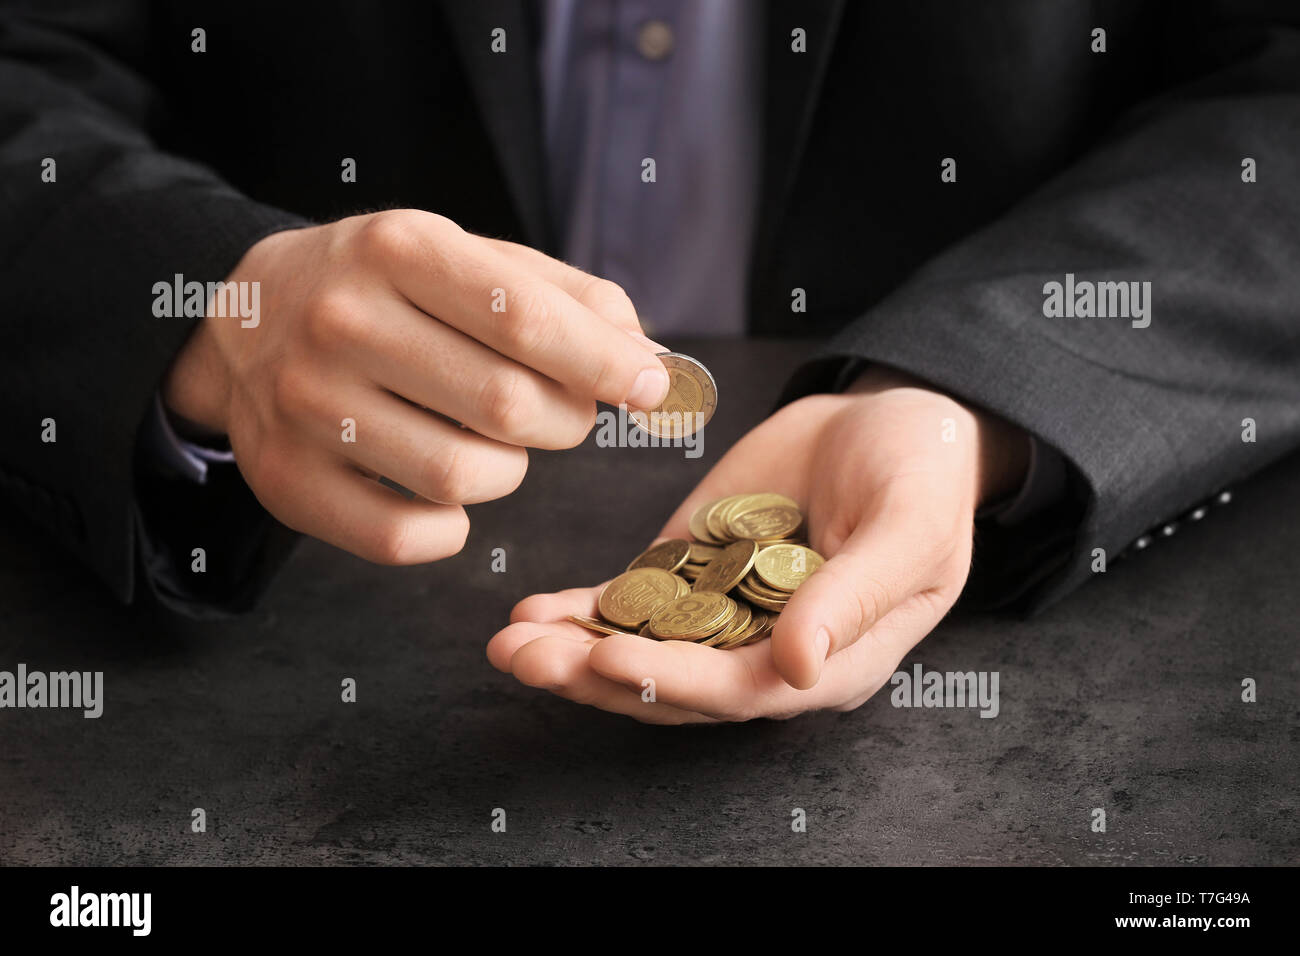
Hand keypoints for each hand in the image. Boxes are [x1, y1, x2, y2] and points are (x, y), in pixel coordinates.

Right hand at [162, 210, 669, 563]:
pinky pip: (405, 537)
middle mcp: (341, 321)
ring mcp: (305, 405)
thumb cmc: (387, 289)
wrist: (245, 318)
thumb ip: (566, 297)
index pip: (525, 319)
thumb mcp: (468, 257)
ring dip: (507, 472)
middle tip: (560, 412)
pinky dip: (450, 528)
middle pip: (507, 406)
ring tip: (492, 444)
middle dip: (564, 421)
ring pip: (462, 477)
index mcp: (397, 248)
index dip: (606, 363)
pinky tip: (444, 493)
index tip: (653, 388)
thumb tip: (651, 358)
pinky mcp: (287, 479)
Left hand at [488, 365, 1028, 722]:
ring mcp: (722, 613)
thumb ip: (856, 598)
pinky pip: (629, 604)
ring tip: (508, 644)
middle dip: (596, 676)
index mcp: (829, 661)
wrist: (888, 423)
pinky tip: (531, 611)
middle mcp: (766, 652)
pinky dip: (579, 611)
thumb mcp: (909, 529)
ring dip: (571, 653)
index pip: (742, 690)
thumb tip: (798, 667)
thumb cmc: (920, 476)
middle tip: (526, 660)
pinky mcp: (691, 572)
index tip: (607, 660)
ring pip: (639, 651)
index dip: (673, 682)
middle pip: (674, 685)